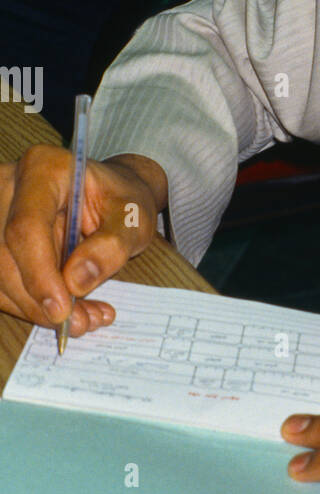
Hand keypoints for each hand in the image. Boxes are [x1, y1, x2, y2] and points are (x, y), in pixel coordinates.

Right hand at [0, 146, 165, 336]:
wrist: (110, 197)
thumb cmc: (121, 202)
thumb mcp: (133, 218)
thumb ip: (111, 245)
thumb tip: (75, 281)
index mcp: (44, 169)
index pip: (26, 226)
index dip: (38, 273)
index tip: (62, 310)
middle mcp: (8, 185)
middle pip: (4, 255)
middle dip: (38, 300)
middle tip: (80, 324)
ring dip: (34, 308)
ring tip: (84, 320)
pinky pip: (1, 282)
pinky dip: (30, 305)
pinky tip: (68, 313)